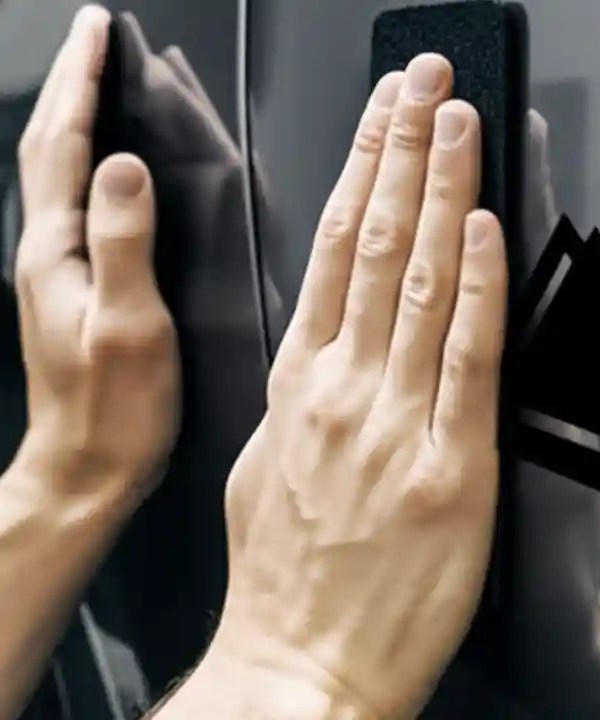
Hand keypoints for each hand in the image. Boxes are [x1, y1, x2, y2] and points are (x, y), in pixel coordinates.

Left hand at [12, 4, 176, 506]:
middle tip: (98, 37)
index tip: (101, 32)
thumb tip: (124, 164)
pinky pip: (79, 205)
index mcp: (56, 253)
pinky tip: (111, 163)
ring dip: (77, 117)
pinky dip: (89, 162)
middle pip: (50, 148)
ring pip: (60, 173)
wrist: (86, 470)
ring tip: (102, 80)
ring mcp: (56, 271)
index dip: (82, 83)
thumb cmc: (114, 411)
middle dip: (73, 85)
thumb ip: (125, 241)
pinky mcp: (74, 289)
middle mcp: (45, 253)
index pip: (63, 145)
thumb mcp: (128, 324)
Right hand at [209, 55, 505, 717]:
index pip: (330, 252)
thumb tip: (320, 355)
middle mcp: (342, 389)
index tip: (381, 116)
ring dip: (441, 189)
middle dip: (401, 150)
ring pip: (418, 280)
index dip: (359, 173)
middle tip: (422, 78)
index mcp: (300, 388)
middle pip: (371, 243)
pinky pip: (467, 358)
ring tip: (455, 116)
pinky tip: (484, 223)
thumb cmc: (287, 585)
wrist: (301, 677)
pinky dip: (476, 285)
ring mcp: (394, 423)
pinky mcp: (450, 468)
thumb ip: (301, 406)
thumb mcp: (270, 474)